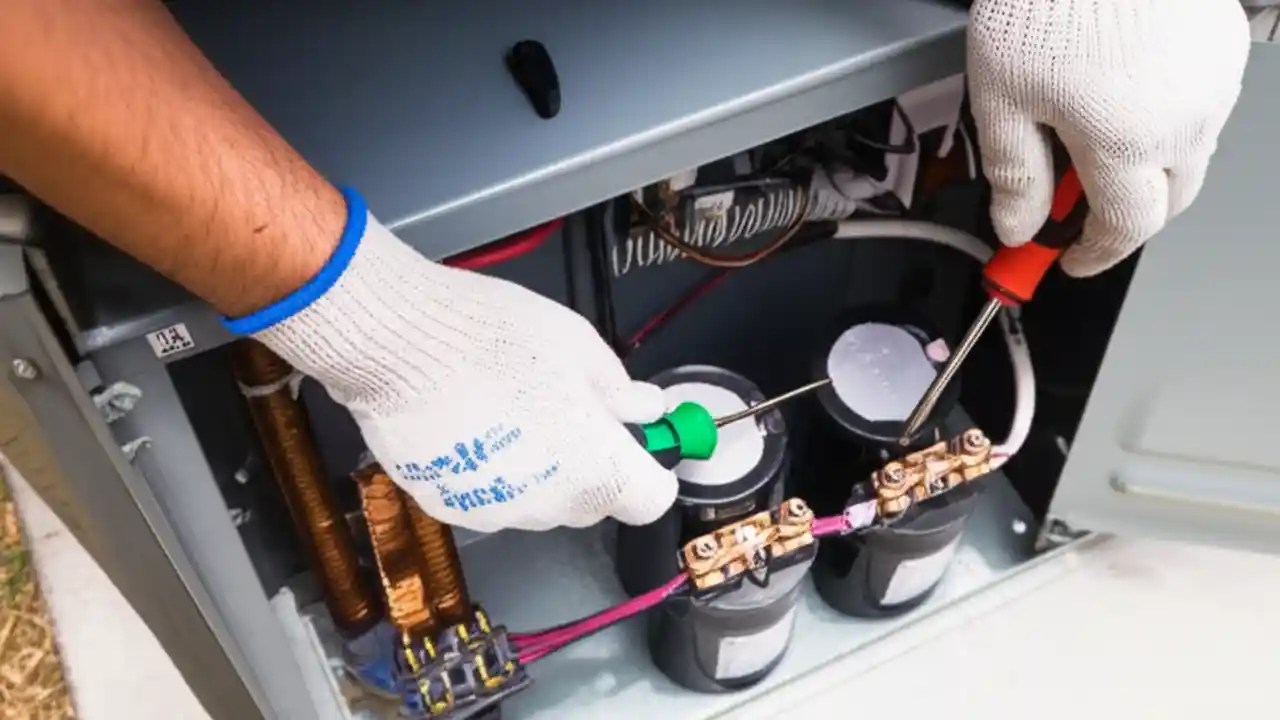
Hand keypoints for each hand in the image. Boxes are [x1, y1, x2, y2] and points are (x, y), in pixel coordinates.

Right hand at [247, 205, 676, 531]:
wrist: (399, 344)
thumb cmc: (500, 336)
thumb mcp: (578, 345)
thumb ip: (618, 389)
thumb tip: (644, 410)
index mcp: (596, 469)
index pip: (650, 500)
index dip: (649, 471)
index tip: (637, 444)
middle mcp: (551, 508)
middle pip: (591, 501)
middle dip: (590, 464)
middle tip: (564, 409)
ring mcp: (496, 514)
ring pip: (538, 501)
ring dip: (538, 471)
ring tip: (507, 412)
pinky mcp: (448, 509)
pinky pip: (488, 497)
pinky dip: (488, 472)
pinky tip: (467, 424)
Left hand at [968, 0, 1249, 276]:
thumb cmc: (1045, 2)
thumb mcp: (1001, 100)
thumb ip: (1014, 174)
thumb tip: (1017, 229)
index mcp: (1129, 142)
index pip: (1125, 230)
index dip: (1092, 255)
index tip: (1066, 259)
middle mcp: (1186, 120)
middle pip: (1167, 201)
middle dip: (1121, 217)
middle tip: (1070, 207)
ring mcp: (1215, 82)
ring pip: (1188, 155)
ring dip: (1146, 167)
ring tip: (1089, 138)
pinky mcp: (1226, 46)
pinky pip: (1202, 107)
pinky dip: (1165, 121)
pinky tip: (1122, 94)